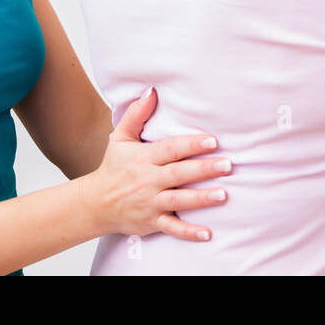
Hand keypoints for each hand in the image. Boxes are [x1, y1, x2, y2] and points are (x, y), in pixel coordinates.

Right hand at [82, 87, 230, 240]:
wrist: (96, 203)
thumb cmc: (114, 167)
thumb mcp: (120, 138)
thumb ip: (136, 114)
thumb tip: (151, 90)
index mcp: (144, 159)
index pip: (171, 150)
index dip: (191, 145)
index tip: (212, 141)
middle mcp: (149, 181)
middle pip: (179, 174)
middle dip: (204, 169)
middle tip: (228, 165)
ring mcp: (151, 203)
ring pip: (179, 200)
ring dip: (201, 199)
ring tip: (223, 195)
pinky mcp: (152, 222)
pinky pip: (172, 228)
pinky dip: (189, 232)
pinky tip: (207, 233)